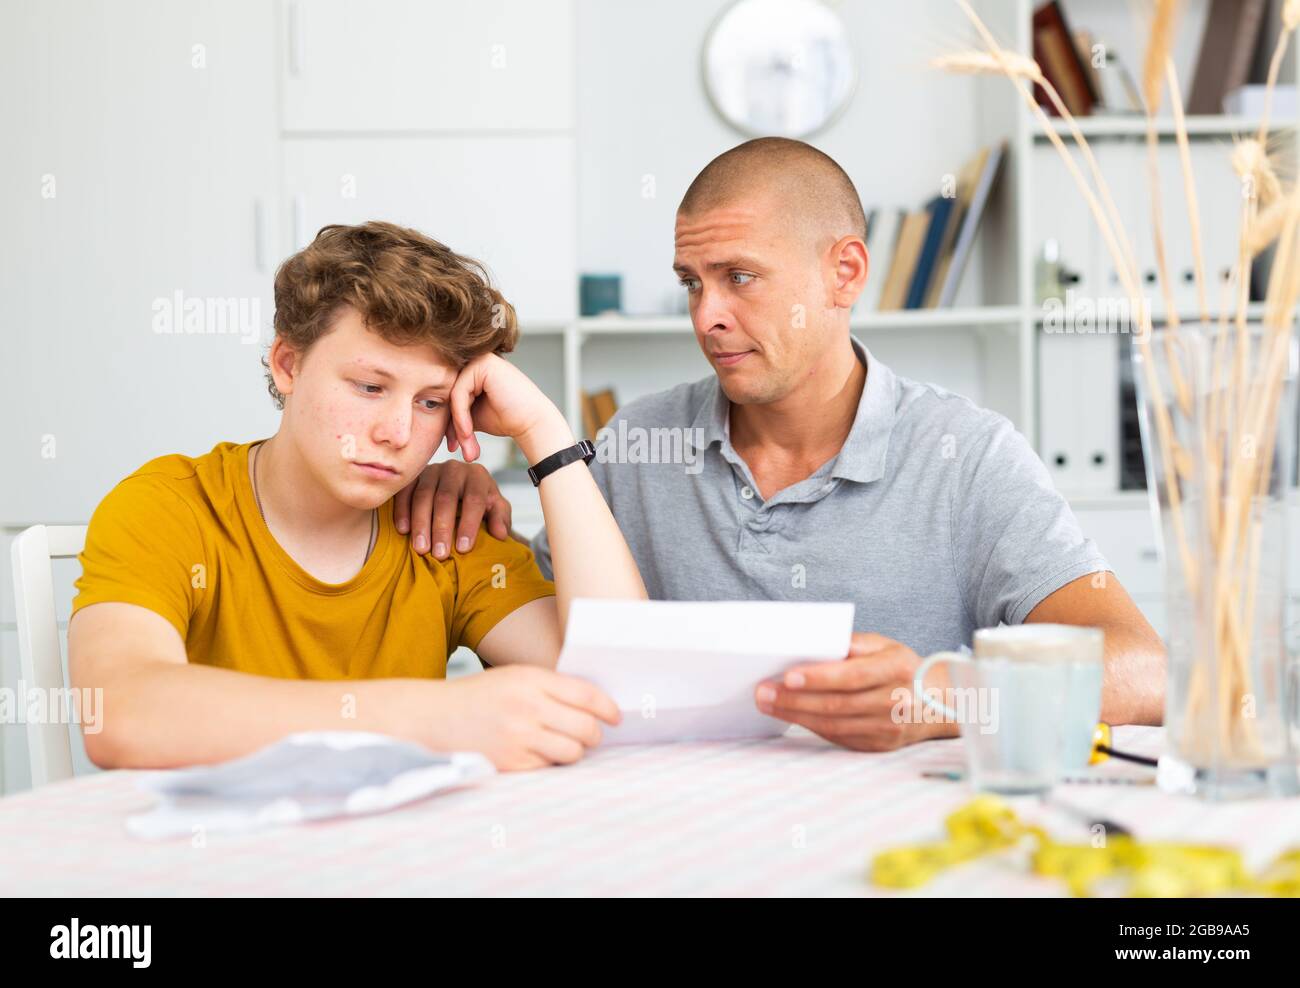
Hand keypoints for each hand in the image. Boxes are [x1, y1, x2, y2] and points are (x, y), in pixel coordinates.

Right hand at [393, 460, 512, 557]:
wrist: (459, 490)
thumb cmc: (480, 504)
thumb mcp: (495, 509)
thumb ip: (500, 519)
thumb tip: (500, 534)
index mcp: (478, 476)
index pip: (474, 500)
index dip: (469, 525)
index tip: (464, 549)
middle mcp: (454, 469)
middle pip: (446, 498)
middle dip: (442, 528)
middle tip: (440, 554)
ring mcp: (431, 470)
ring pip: (423, 496)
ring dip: (421, 524)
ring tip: (421, 548)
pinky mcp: (413, 476)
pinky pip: (405, 491)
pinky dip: (402, 511)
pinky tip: (403, 531)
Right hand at [428, 665, 621, 770]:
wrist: (431, 717)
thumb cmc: (478, 696)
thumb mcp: (514, 677)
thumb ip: (550, 686)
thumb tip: (595, 704)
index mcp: (530, 679)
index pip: (587, 695)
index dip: (608, 708)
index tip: (615, 716)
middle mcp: (527, 707)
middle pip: (586, 727)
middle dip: (595, 733)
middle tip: (592, 734)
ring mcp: (519, 737)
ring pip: (573, 752)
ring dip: (576, 751)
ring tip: (567, 746)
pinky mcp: (511, 763)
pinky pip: (549, 767)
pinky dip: (551, 763)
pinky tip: (540, 753)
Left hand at [447, 352, 567, 463]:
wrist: (533, 423)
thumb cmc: (508, 419)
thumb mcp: (473, 416)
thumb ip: (455, 411)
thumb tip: (427, 414)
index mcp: (474, 370)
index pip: (449, 395)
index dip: (449, 422)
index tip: (453, 446)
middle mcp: (476, 361)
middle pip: (448, 394)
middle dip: (451, 425)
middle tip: (456, 448)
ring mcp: (480, 359)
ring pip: (451, 394)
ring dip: (456, 424)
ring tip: (466, 443)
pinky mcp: (483, 364)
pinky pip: (459, 392)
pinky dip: (460, 416)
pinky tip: (469, 431)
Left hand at [753, 632, 957, 750]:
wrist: (937, 703)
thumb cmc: (901, 667)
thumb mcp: (884, 645)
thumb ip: (852, 643)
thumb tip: (814, 643)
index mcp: (896, 670)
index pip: (852, 676)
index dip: (819, 678)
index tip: (787, 675)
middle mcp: (894, 702)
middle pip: (837, 704)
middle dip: (795, 699)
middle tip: (763, 691)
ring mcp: (887, 728)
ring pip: (834, 725)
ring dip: (796, 715)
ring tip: (768, 703)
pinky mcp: (877, 745)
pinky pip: (838, 737)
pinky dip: (811, 726)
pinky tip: (791, 715)